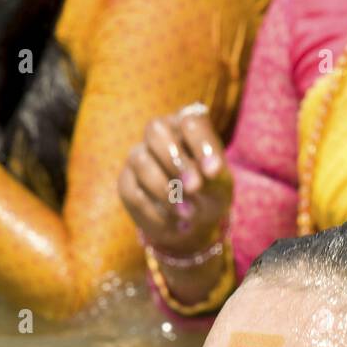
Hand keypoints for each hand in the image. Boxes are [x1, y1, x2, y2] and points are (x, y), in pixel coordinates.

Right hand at [119, 105, 230, 259]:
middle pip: (156, 130)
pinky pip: (134, 194)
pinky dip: (157, 214)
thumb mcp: (220, 186)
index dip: (201, 144)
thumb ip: (212, 178)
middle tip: (194, 187)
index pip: (190, 121)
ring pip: (142, 162)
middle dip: (175, 160)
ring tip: (189, 214)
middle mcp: (159, 135)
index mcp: (186, 126)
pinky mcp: (126, 183)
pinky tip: (177, 225)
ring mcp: (139, 156)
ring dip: (166, 191)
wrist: (194, 222)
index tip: (214, 172)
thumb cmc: (210, 193)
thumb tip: (199, 178)